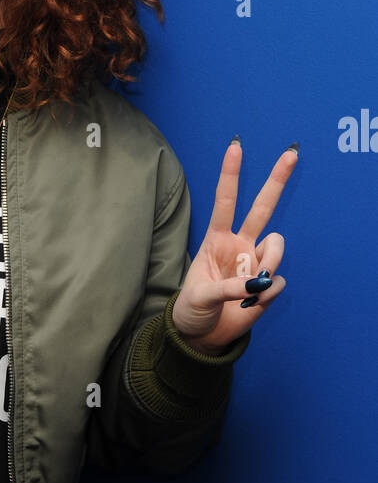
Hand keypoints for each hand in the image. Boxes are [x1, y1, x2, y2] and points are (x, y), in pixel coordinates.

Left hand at [171, 139, 296, 352]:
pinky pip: (277, 280)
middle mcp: (240, 245)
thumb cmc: (192, 309)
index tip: (236, 147)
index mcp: (217, 240)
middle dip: (277, 180)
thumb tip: (257, 281)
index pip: (225, 202)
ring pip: (277, 246)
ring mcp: (256, 263)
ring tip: (254, 285)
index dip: (230, 175)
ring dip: (270, 262)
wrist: (202, 335)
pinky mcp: (267, 284)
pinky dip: (267, 292)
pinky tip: (252, 302)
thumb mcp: (199, 296)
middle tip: (291, 154)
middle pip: (263, 208)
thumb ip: (227, 287)